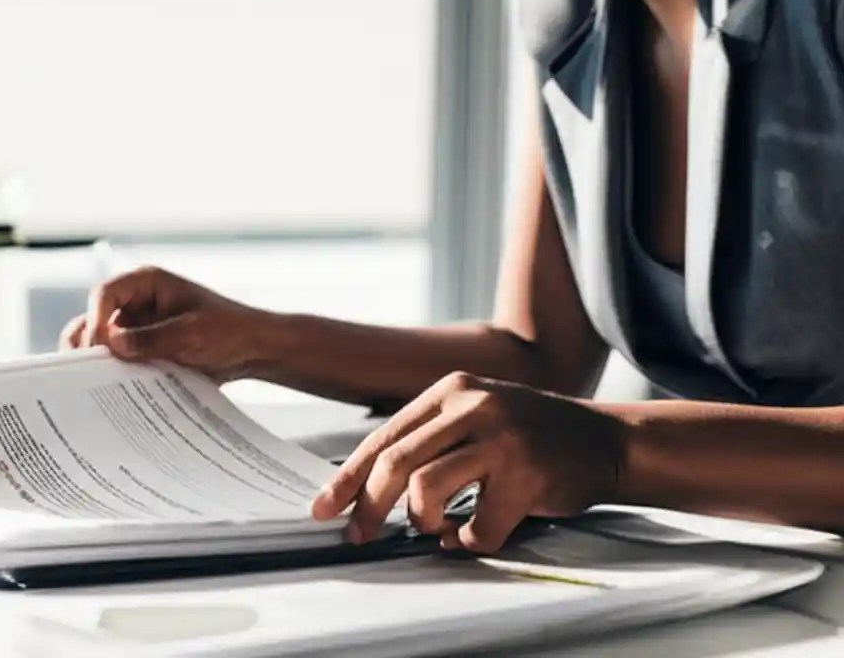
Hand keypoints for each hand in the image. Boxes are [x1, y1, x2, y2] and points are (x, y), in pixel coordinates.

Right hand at [60, 266, 271, 381]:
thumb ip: (151, 339)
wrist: (253, 351)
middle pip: (93, 316)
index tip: (99, 348)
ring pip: (101, 341)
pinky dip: (112, 374)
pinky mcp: (143, 349)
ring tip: (92, 385)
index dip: (96, 319)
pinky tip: (111, 393)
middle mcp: (136, 302)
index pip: (105, 293)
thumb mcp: (191, 335)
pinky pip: (118, 360)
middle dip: (86, 342)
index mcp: (147, 283)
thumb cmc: (230, 331)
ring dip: (97, 361)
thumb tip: (112, 345)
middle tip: (83, 372)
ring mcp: (137, 326)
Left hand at [310, 372, 627, 552]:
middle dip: (367, 505)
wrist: (606, 440)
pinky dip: (470, 540)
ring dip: (421, 521)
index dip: (348, 477)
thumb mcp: (475, 415)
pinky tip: (476, 533)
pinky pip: (477, 526)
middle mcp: (473, 406)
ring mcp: (501, 439)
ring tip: (434, 526)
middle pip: (394, 462)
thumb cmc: (530, 435)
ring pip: (426, 489)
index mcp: (451, 390)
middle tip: (358, 534)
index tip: (324, 507)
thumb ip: (428, 441)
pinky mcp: (526, 476)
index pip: (384, 437)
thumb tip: (365, 486)